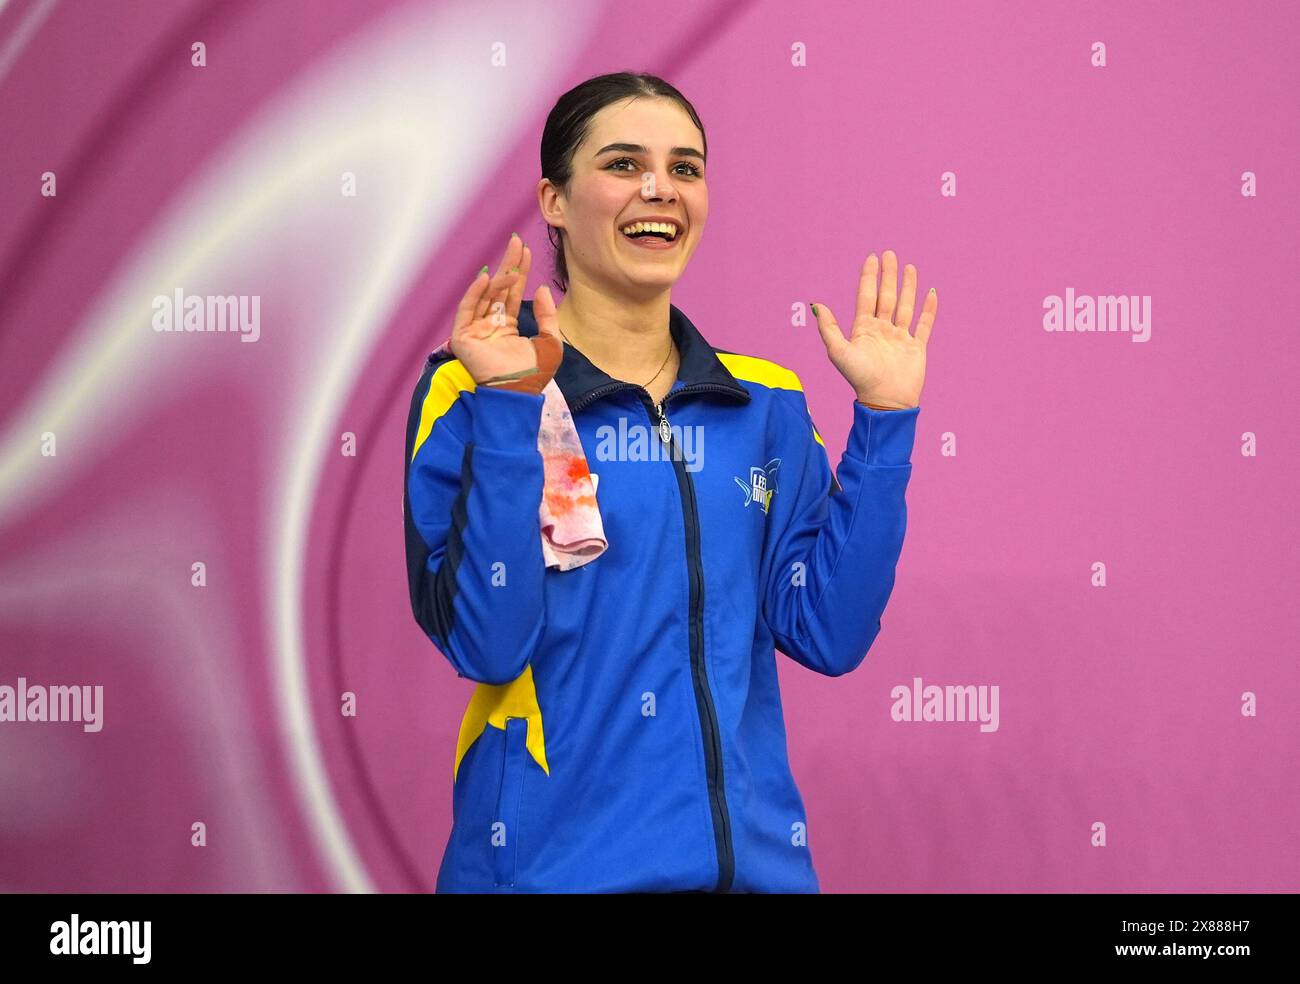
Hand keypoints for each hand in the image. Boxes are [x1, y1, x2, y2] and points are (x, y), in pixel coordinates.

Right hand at [450, 233, 562, 392]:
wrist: (518, 393)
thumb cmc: (533, 374)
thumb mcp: (550, 342)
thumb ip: (548, 316)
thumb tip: (542, 289)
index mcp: (506, 326)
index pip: (512, 293)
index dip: (519, 272)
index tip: (526, 250)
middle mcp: (489, 325)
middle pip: (498, 289)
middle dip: (507, 265)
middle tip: (516, 241)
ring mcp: (475, 330)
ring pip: (485, 296)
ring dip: (497, 277)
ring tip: (511, 262)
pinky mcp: (462, 337)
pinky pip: (467, 310)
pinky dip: (474, 293)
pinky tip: (486, 278)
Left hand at [809, 250, 935, 409]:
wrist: (885, 400)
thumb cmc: (860, 378)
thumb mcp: (838, 352)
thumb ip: (828, 328)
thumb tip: (817, 305)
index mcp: (863, 330)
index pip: (867, 297)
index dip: (869, 278)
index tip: (872, 259)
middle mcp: (882, 330)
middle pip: (886, 297)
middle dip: (888, 276)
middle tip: (890, 254)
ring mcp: (900, 338)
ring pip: (905, 306)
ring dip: (908, 286)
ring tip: (909, 267)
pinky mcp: (916, 347)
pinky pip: (924, 324)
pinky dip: (929, 309)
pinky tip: (931, 293)